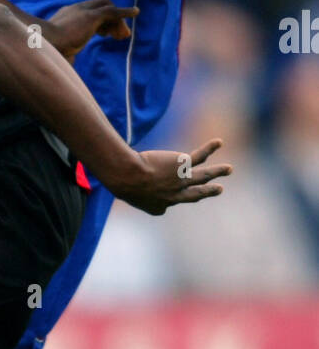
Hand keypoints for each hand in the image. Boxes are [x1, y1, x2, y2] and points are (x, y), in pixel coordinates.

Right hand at [47, 0, 138, 61]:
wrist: (40, 43)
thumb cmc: (44, 51)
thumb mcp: (56, 51)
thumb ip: (64, 54)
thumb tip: (67, 66)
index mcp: (66, 16)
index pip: (88, 11)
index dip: (100, 22)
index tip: (105, 35)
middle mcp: (75, 9)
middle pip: (100, 5)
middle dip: (111, 19)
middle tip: (119, 36)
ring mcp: (83, 11)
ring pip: (107, 7)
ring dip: (117, 21)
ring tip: (123, 36)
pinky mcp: (91, 16)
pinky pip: (113, 11)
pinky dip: (125, 12)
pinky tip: (136, 12)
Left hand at [111, 139, 231, 215]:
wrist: (130, 175)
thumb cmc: (121, 182)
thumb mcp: (124, 191)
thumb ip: (128, 189)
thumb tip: (120, 179)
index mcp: (159, 206)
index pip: (167, 203)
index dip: (164, 199)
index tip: (162, 197)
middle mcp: (174, 197)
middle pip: (194, 194)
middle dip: (207, 192)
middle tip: (219, 189)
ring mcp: (181, 181)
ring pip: (203, 176)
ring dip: (217, 172)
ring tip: (229, 169)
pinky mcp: (183, 165)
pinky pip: (200, 156)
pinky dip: (210, 148)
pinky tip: (218, 142)